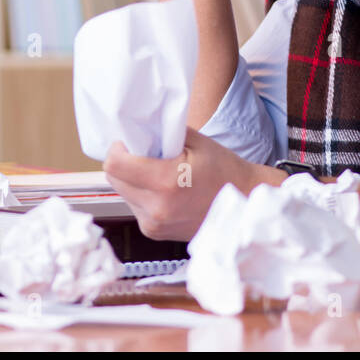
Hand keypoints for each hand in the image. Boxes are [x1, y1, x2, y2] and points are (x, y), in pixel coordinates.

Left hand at [103, 128, 277, 240]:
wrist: (244, 205)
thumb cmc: (223, 170)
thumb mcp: (195, 141)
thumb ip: (161, 133)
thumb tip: (135, 127)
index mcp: (166, 182)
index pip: (114, 165)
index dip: (119, 148)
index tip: (132, 142)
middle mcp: (156, 208)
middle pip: (114, 178)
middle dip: (124, 162)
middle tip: (146, 154)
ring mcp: (154, 224)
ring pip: (122, 192)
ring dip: (132, 179)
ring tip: (159, 173)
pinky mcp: (154, 232)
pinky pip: (134, 206)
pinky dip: (142, 194)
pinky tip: (164, 189)